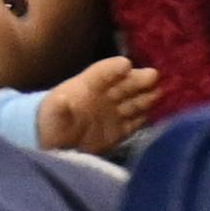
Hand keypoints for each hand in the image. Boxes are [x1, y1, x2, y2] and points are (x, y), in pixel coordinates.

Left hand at [27, 55, 161, 157]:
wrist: (53, 146)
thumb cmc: (49, 124)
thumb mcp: (52, 116)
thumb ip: (58, 110)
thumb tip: (61, 100)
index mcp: (83, 88)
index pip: (100, 73)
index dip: (112, 68)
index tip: (127, 63)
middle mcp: (100, 97)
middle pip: (121, 85)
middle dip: (137, 80)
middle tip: (154, 74)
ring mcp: (109, 114)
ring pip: (131, 102)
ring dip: (145, 96)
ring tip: (160, 91)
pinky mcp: (116, 132)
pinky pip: (133, 122)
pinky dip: (144, 118)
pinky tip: (156, 113)